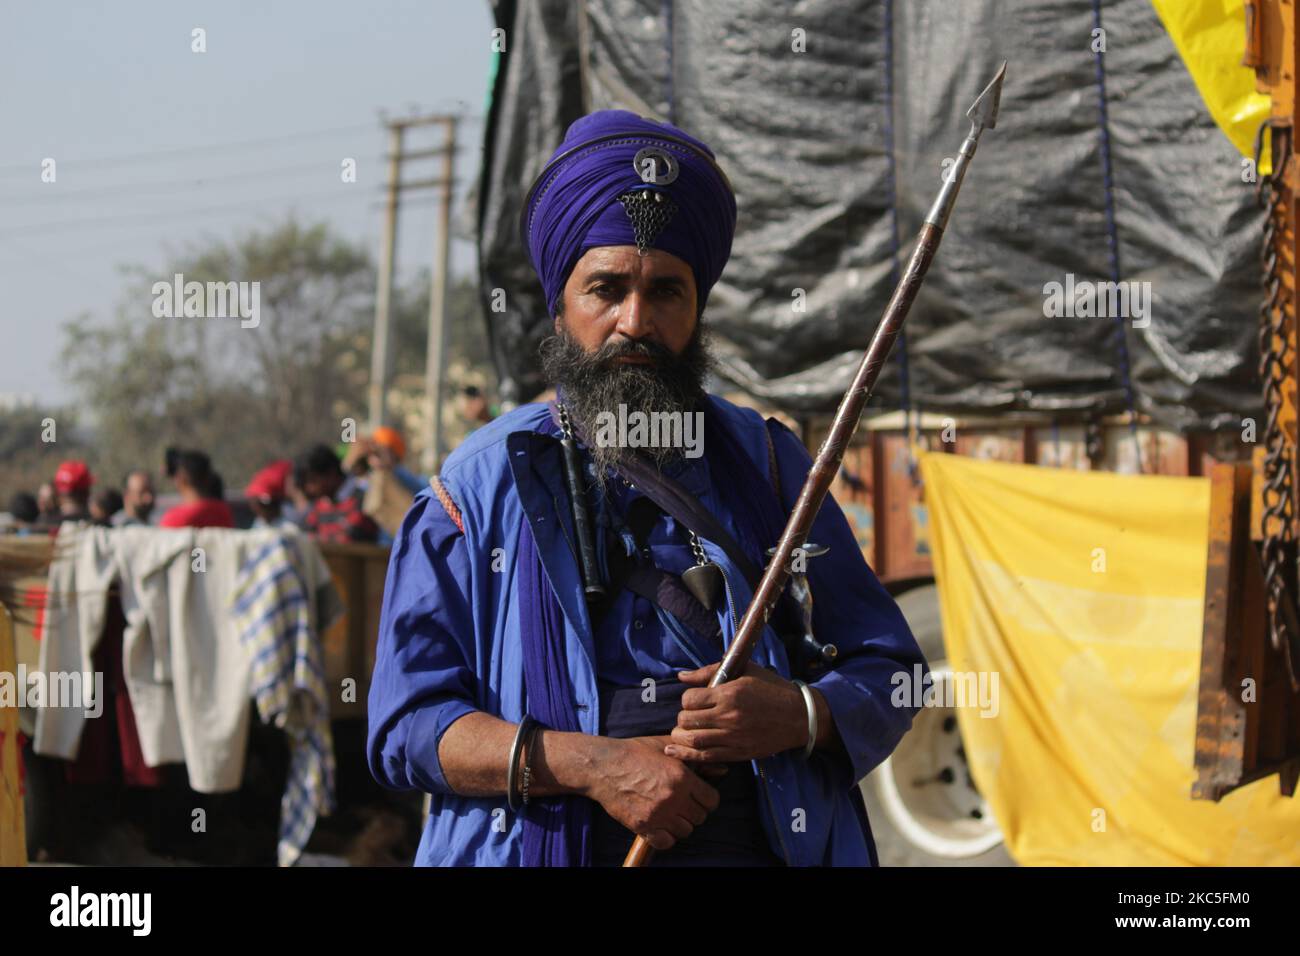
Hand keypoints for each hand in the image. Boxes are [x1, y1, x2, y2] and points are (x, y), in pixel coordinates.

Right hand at [584, 736, 720, 851]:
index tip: (698, 796)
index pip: (711, 800)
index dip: (707, 798)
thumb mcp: (665, 746)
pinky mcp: (643, 826)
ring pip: (685, 831)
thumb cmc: (635, 752)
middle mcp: (673, 797)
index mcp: (681, 776)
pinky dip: (666, 836)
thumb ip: (693, 756)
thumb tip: (722, 768)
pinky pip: (666, 842)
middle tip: (683, 803)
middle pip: (700, 817)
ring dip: (681, 824)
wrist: (604, 766)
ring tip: (671, 813)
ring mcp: (658, 814)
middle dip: (694, 810)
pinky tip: (660, 824)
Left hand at [666, 662, 806, 762]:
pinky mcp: (738, 753)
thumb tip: (682, 676)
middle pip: (687, 720)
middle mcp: (729, 716)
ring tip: (681, 733)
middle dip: (682, 718)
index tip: (694, 700)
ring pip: (693, 740)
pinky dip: (688, 756)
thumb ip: (710, 671)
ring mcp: (733, 737)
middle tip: (689, 717)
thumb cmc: (772, 689)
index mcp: (729, 694)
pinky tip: (676, 752)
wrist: (799, 716)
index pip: (690, 699)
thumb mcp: (744, 671)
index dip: (687, 699)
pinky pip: (706, 757)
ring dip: (681, 737)